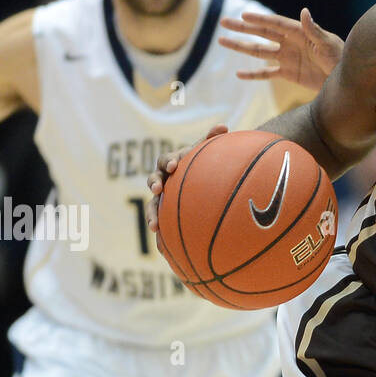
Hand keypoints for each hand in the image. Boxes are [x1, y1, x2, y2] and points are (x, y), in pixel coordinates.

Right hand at [145, 124, 227, 245]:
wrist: (200, 182)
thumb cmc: (203, 165)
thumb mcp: (206, 153)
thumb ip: (212, 140)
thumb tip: (223, 126)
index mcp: (171, 164)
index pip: (165, 161)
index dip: (168, 162)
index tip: (173, 166)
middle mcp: (163, 181)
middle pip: (154, 182)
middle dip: (155, 185)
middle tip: (158, 190)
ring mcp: (162, 199)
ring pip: (153, 207)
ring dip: (152, 215)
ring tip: (155, 227)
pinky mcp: (165, 216)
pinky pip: (162, 225)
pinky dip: (161, 237)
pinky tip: (164, 250)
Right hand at [218, 7, 343, 95]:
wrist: (345, 80)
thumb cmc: (340, 58)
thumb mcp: (328, 44)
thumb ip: (313, 29)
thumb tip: (304, 11)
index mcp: (298, 32)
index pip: (274, 23)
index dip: (259, 20)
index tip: (243, 16)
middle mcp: (289, 43)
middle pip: (261, 33)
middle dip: (242, 28)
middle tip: (223, 22)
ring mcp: (287, 58)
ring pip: (258, 51)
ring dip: (241, 47)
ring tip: (222, 41)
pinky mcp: (288, 74)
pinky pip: (266, 73)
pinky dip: (253, 74)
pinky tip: (238, 74)